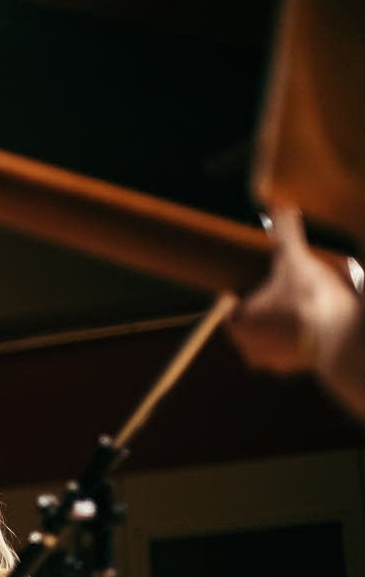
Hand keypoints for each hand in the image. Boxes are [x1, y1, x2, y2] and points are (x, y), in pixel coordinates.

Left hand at [228, 208, 358, 373]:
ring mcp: (273, 362)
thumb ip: (286, 234)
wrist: (343, 337)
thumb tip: (281, 206)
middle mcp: (248, 348)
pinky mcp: (298, 369)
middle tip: (283, 287)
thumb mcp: (294, 259)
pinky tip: (316, 321)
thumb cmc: (310, 299)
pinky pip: (294, 349)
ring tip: (301, 303)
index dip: (246, 288)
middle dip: (266, 305)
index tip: (259, 278)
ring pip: (272, 336)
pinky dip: (301, 337)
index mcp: (237, 323)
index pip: (233, 303)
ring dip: (283, 323)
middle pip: (252, 320)